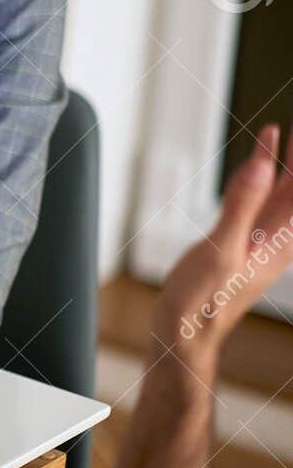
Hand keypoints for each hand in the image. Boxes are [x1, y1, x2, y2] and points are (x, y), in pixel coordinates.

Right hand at [153, 123, 292, 364]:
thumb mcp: (220, 250)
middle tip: (286, 134)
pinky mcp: (241, 246)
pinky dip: (256, 184)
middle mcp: (275, 238)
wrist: (186, 334)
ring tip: (275, 141)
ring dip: (278, 168)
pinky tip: (250, 175)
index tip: (289, 133)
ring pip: (277, 196)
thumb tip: (261, 167)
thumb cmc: (202, 302)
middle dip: (291, 163)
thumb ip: (241, 206)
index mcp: (278, 237)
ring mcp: (259, 242)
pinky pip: (257, 206)